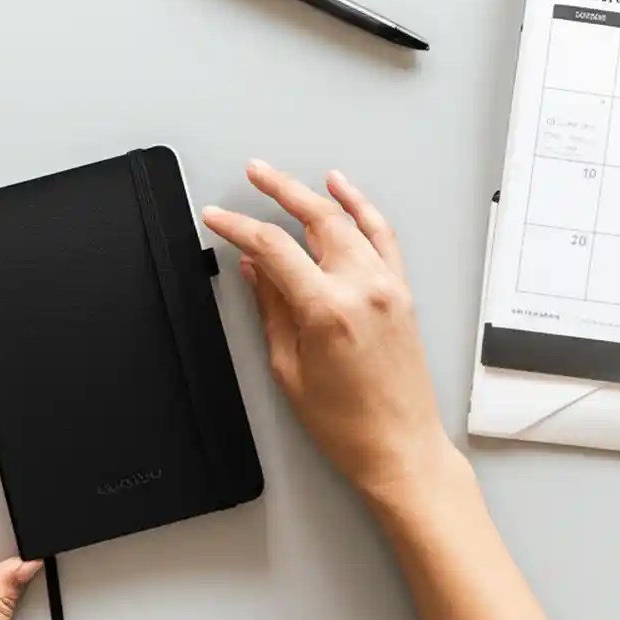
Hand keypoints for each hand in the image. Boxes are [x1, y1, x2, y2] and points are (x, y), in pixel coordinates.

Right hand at [203, 161, 452, 498]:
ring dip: (316, 192)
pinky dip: (362, 208)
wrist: (400, 445)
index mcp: (327, 309)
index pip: (274, 248)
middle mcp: (362, 288)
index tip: (217, 217)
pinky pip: (382, 235)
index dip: (239, 227)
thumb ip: (271, 308)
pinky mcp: (401, 292)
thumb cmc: (345, 422)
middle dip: (279, 189)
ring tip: (287, 177)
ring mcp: (387, 286)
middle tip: (253, 173)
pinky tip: (344, 191)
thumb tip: (256, 269)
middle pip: (316, 218)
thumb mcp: (289, 367)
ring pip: (349, 220)